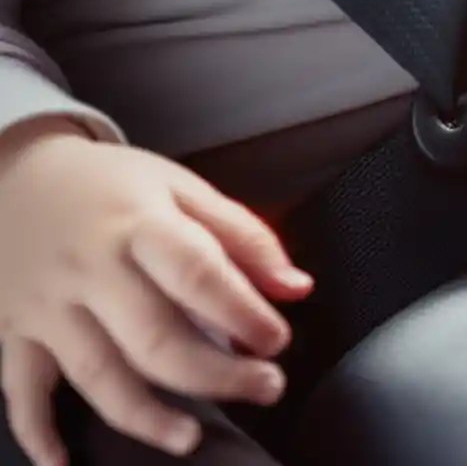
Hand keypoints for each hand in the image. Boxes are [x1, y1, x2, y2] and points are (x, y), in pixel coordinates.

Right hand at [0, 119, 312, 464]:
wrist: (14, 171)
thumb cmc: (112, 186)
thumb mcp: (182, 188)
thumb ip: (246, 237)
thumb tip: (297, 288)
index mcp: (139, 224)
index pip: (197, 274)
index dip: (243, 313)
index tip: (277, 340)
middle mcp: (91, 267)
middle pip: (153, 336)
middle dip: (215, 375)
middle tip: (265, 388)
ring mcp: (47, 304)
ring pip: (97, 372)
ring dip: (145, 415)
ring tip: (191, 438)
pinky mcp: (14, 330)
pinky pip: (22, 390)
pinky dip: (39, 433)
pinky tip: (65, 464)